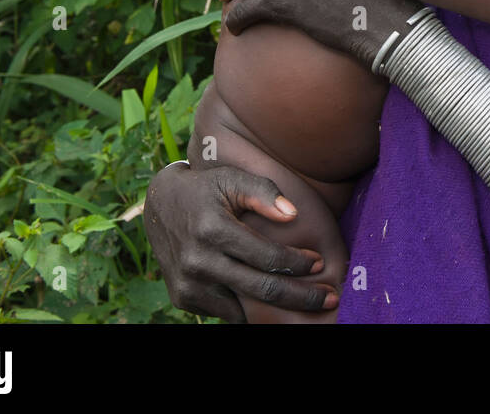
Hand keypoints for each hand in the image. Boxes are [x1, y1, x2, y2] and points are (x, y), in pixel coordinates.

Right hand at [144, 161, 334, 321]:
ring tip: (304, 302)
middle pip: (261, 290)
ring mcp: (188, 284)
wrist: (159, 206)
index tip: (319, 263)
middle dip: (301, 297)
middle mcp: (198, 261)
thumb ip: (264, 192)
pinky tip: (269, 299)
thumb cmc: (206, 188)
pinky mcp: (183, 297)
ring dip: (277, 309)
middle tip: (330, 297)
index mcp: (212, 229)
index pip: (266, 257)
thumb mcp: (233, 179)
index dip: (298, 264)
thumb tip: (293, 215)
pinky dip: (248, 307)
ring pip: (244, 308)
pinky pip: (225, 311)